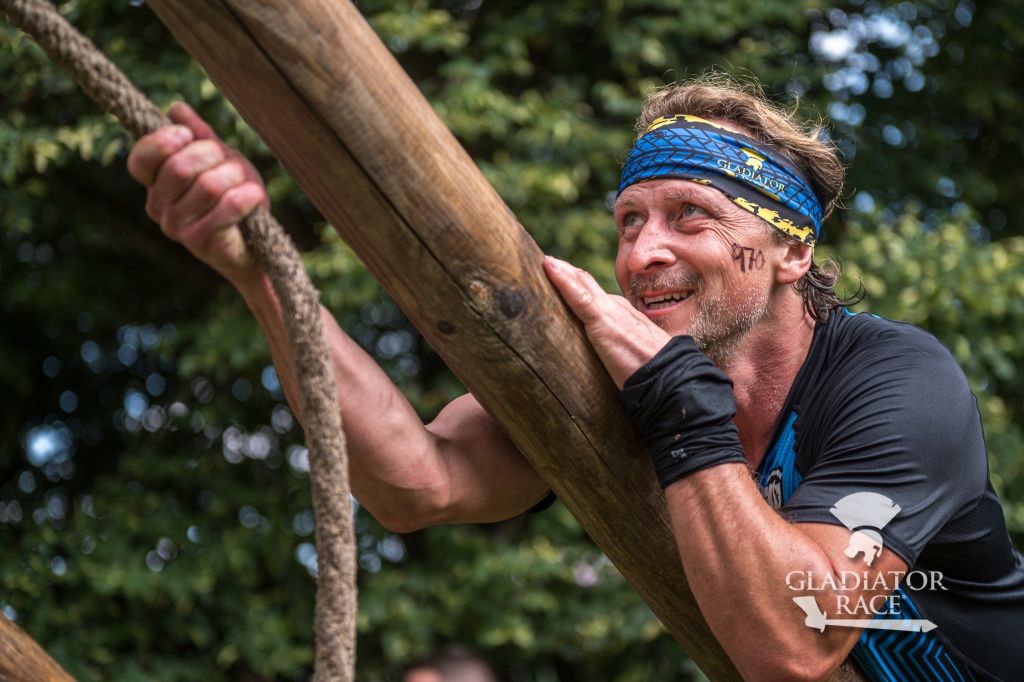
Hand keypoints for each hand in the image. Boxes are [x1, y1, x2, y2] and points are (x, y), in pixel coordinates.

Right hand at [127, 102, 267, 283]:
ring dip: (235, 177)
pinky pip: (226, 206)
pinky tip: (255, 196)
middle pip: (179, 167)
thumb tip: (176, 109)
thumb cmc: (235, 198)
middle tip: (231, 162)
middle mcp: (159, 206)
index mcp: (156, 184)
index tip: (188, 135)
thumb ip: (199, 136)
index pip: (141, 159)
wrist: (255, 246)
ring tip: (246, 183)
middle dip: (213, 155)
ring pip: (207, 186)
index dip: (162, 141)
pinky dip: (246, 196)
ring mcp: (176, 227)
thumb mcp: (220, 161)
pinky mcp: (200, 241)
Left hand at [543, 256, 671, 387]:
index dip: (574, 283)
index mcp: (622, 314)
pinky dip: (563, 280)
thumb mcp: (632, 356)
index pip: (592, 294)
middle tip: (543, 262)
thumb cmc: (652, 372)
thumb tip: (604, 360)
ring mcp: (609, 312)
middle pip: (585, 283)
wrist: (668, 376)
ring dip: (560, 270)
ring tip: (542, 260)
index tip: (554, 274)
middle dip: (564, 272)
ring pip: (580, 284)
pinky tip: (549, 266)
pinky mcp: (602, 322)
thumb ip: (617, 352)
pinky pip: (579, 297)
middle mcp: (615, 307)